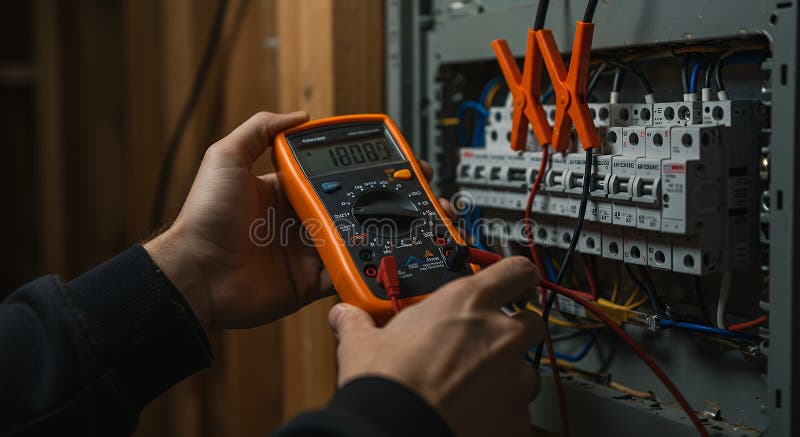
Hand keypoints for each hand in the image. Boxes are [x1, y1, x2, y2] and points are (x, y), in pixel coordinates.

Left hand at [144, 112, 456, 328]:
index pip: (330, 174)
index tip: (385, 162)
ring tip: (405, 221)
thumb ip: (260, 130)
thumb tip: (299, 115)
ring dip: (376, 232)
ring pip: (352, 239)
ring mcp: (305, 251)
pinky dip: (361, 268)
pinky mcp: (309, 282)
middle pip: (348, 206)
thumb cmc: (204, 217)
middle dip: (379, 200)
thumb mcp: (225, 158)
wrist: (197, 274)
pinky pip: (343, 274)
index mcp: (285, 189)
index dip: (358, 168)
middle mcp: (298, 219)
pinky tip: (381, 256)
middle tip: (411, 192)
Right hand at [329, 256, 544, 436]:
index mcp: (468, 303)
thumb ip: (360, 323)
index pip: (516, 270)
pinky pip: (518, 410)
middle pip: (530, 321)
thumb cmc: (387, 385)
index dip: (518, 274)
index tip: (514, 280)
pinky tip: (472, 415)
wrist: (396, 431)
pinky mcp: (518, 418)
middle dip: (511, 332)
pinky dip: (500, 412)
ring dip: (505, 375)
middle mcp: (501, 335)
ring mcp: (514, 377)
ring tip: (471, 388)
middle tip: (480, 345)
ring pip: (525, 370)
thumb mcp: (364, 344)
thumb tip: (345, 316)